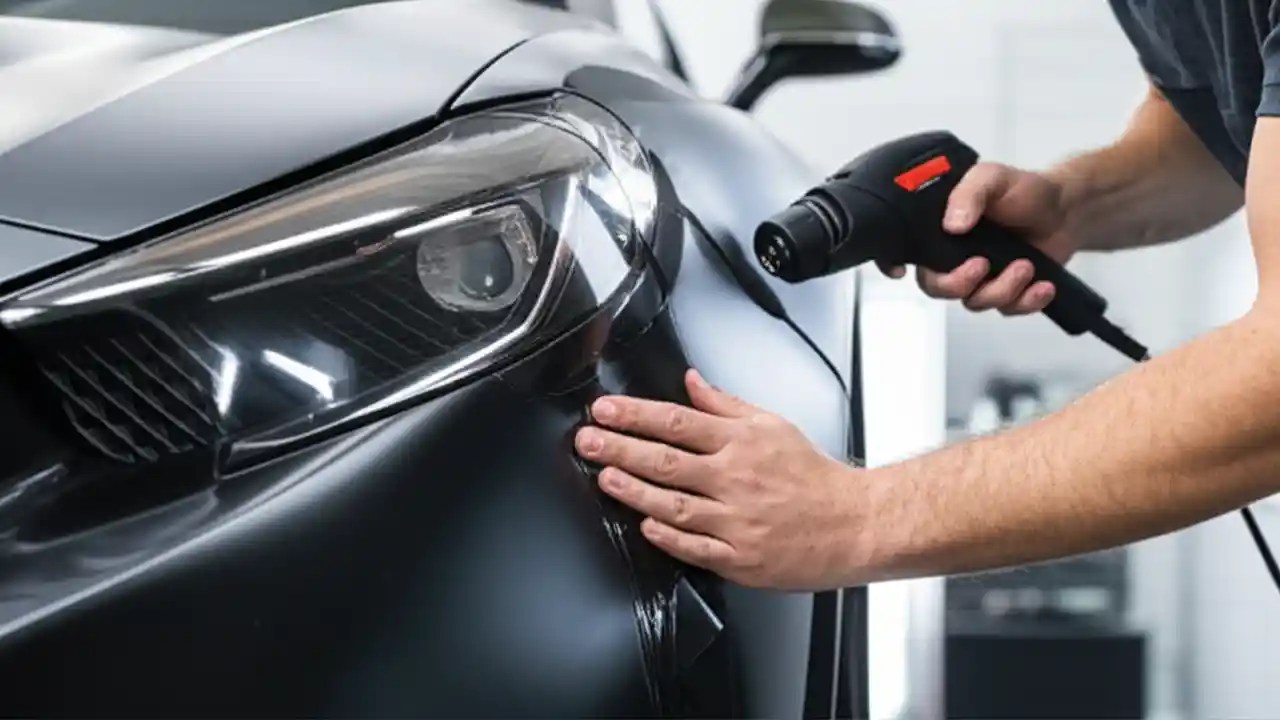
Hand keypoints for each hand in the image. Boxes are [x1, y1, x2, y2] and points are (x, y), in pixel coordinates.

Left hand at [574, 369, 869, 590]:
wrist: (854, 523)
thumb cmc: (814, 476)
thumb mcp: (772, 425)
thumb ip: (725, 404)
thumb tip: (690, 381)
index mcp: (742, 443)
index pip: (678, 422)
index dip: (635, 414)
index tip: (605, 410)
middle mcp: (736, 479)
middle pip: (668, 460)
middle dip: (621, 447)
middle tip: (588, 439)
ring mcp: (737, 521)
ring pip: (675, 505)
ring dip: (635, 490)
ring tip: (605, 476)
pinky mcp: (741, 558)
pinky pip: (696, 548)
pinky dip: (669, 537)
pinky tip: (646, 526)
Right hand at [882, 162, 1080, 315]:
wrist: (1065, 210)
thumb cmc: (1024, 191)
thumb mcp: (992, 178)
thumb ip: (969, 194)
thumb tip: (952, 223)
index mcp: (941, 231)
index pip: (907, 251)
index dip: (894, 265)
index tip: (901, 270)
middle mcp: (955, 257)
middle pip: (937, 287)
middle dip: (959, 284)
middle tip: (982, 265)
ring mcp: (981, 278)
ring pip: (975, 302)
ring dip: (1003, 289)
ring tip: (1026, 265)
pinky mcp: (1007, 292)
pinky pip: (1007, 310)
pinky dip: (1027, 301)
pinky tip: (1042, 284)